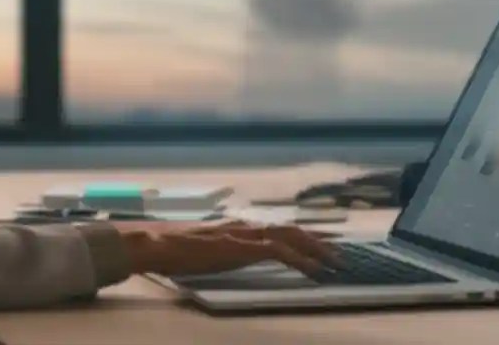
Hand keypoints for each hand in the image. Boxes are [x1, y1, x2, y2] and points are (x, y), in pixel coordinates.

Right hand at [113, 220, 342, 278]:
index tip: (322, 242)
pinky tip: (314, 271)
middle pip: (291, 229)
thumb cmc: (175, 251)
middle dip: (318, 240)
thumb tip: (229, 254)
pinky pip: (279, 252)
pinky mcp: (242, 248)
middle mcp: (245, 226)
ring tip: (336, 262)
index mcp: (238, 228)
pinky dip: (301, 261)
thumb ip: (222, 249)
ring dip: (317, 249)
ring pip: (291, 237)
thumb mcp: (205, 250)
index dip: (302, 235)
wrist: (158, 244)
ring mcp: (244, 235)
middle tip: (340, 252)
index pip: (277, 228)